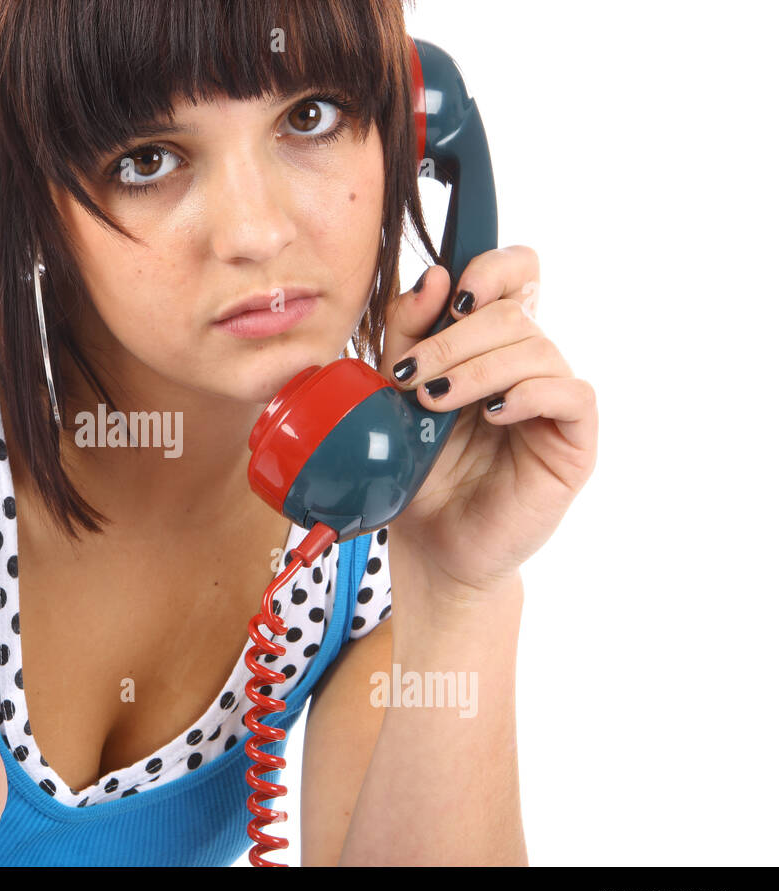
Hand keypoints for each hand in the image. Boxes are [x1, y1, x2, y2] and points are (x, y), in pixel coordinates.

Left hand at [380, 245, 597, 598]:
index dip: (494, 267)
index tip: (453, 295)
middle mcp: (529, 363)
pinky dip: (526, 394)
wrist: (433, 544)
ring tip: (434, 403)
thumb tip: (434, 278)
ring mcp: (555, 399)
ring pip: (535, 348)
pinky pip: (570, 393)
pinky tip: (491, 415)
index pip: (518, 272)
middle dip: (452, 338)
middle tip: (411, 377)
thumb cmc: (418, 470)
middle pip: (513, 311)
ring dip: (476, 368)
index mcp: (491, 344)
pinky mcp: (575, 440)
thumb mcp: (396, 393)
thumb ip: (408, 334)